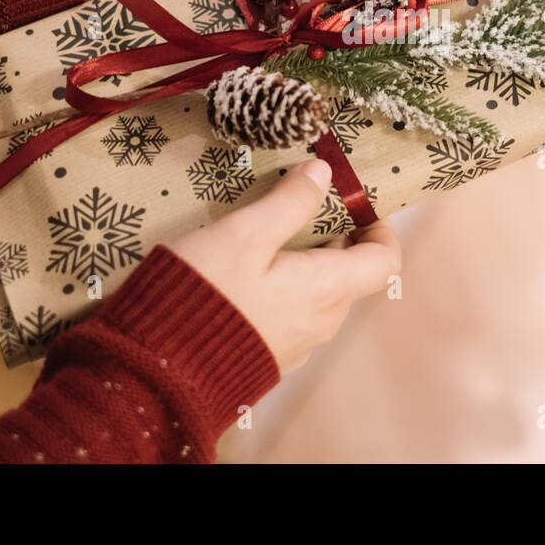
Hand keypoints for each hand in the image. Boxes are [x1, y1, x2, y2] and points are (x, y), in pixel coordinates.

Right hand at [169, 160, 401, 372]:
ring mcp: (296, 345)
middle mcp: (320, 323)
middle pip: (350, 274)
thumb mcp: (245, 234)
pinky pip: (292, 315)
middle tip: (300, 206)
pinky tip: (245, 274)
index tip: (356, 204)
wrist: (159, 371)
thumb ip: (290, 202)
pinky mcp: (268, 357)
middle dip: (335, 238)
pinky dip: (284, 289)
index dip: (380, 228)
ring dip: (306, 263)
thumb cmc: (204, 295)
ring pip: (319, 295)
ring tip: (266, 236)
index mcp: (327, 290)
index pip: (385, 261)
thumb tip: (323, 173)